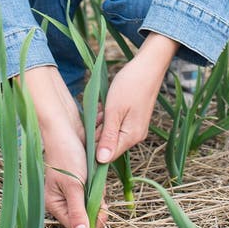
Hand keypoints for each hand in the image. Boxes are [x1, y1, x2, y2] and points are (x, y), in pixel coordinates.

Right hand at [22, 65, 106, 227]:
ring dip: (97, 189)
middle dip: (96, 203)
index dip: (92, 222)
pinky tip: (96, 168)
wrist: (64, 124)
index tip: (105, 214)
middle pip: (85, 212)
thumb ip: (78, 210)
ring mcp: (71, 186)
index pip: (76, 225)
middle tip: (98, 189)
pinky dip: (97, 178)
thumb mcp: (74, 185)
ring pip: (91, 198)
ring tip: (93, 174)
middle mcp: (61, 197)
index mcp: (54, 203)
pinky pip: (92, 185)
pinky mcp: (80, 174)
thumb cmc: (66, 154)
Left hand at [96, 32, 179, 163]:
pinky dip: (107, 117)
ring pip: (110, 133)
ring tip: (97, 109)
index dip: (92, 151)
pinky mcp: (134, 118)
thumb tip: (101, 162)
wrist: (148, 65)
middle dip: (95, 134)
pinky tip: (103, 106)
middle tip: (89, 116)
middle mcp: (135, 136)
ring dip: (100, 124)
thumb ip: (108, 137)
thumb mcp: (114, 111)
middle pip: (108, 145)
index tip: (80, 140)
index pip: (107, 156)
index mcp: (131, 137)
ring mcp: (135, 127)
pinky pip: (116, 124)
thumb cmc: (130, 85)